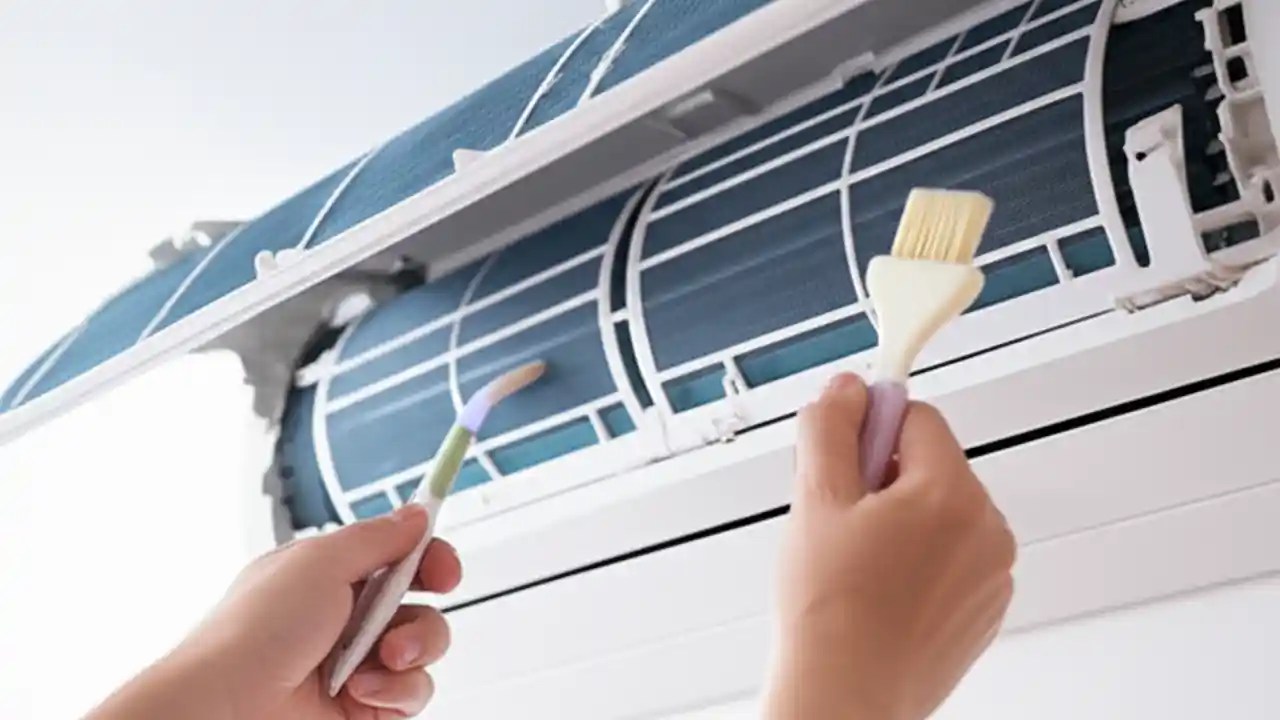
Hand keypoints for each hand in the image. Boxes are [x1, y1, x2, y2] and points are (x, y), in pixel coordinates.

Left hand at [87, 504, 459, 719]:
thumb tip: (416, 515)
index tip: (444, 572)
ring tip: (375, 664)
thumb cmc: (254, 630)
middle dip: (422, 620)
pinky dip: (394, 693)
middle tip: (394, 628)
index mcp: (334, 575)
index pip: (402, 558)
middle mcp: (348, 619)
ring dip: (409, 656)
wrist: (227, 704)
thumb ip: (378, 537)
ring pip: (423, 654)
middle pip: (423, 608)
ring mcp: (356, 664)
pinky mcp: (363, 705)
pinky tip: (361, 691)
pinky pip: (410, 695)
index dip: (431, 560)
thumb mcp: (319, 561)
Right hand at [765, 373, 1015, 719]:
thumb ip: (831, 427)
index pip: (918, 417)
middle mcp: (986, 530)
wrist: (844, 697)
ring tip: (858, 564)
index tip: (844, 454)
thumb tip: (847, 390)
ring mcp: (991, 574)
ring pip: (942, 513)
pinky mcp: (985, 610)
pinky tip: (879, 590)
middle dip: (884, 478)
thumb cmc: (831, 614)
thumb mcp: (814, 499)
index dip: (870, 429)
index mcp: (950, 494)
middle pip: (932, 465)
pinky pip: (953, 559)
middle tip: (840, 520)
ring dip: (902, 521)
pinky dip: (919, 563)